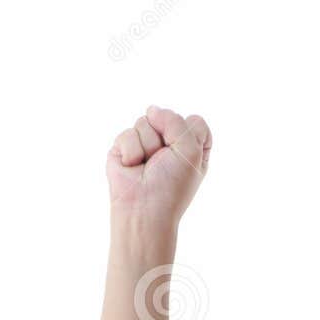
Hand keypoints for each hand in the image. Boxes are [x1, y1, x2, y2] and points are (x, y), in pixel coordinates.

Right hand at [106, 105, 211, 226]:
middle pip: (168, 116)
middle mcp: (169, 144)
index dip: (189, 135)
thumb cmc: (171, 187)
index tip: (186, 158)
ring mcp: (145, 144)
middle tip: (163, 162)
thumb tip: (151, 110)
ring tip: (147, 167)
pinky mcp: (124, 148)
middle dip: (165, 139)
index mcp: (190, 148)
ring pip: (146, 121)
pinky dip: (131, 151)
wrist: (144, 209)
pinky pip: (127, 133)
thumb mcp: (189, 151)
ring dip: (148, 146)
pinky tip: (132, 167)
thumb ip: (177, 121)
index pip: (194, 122)